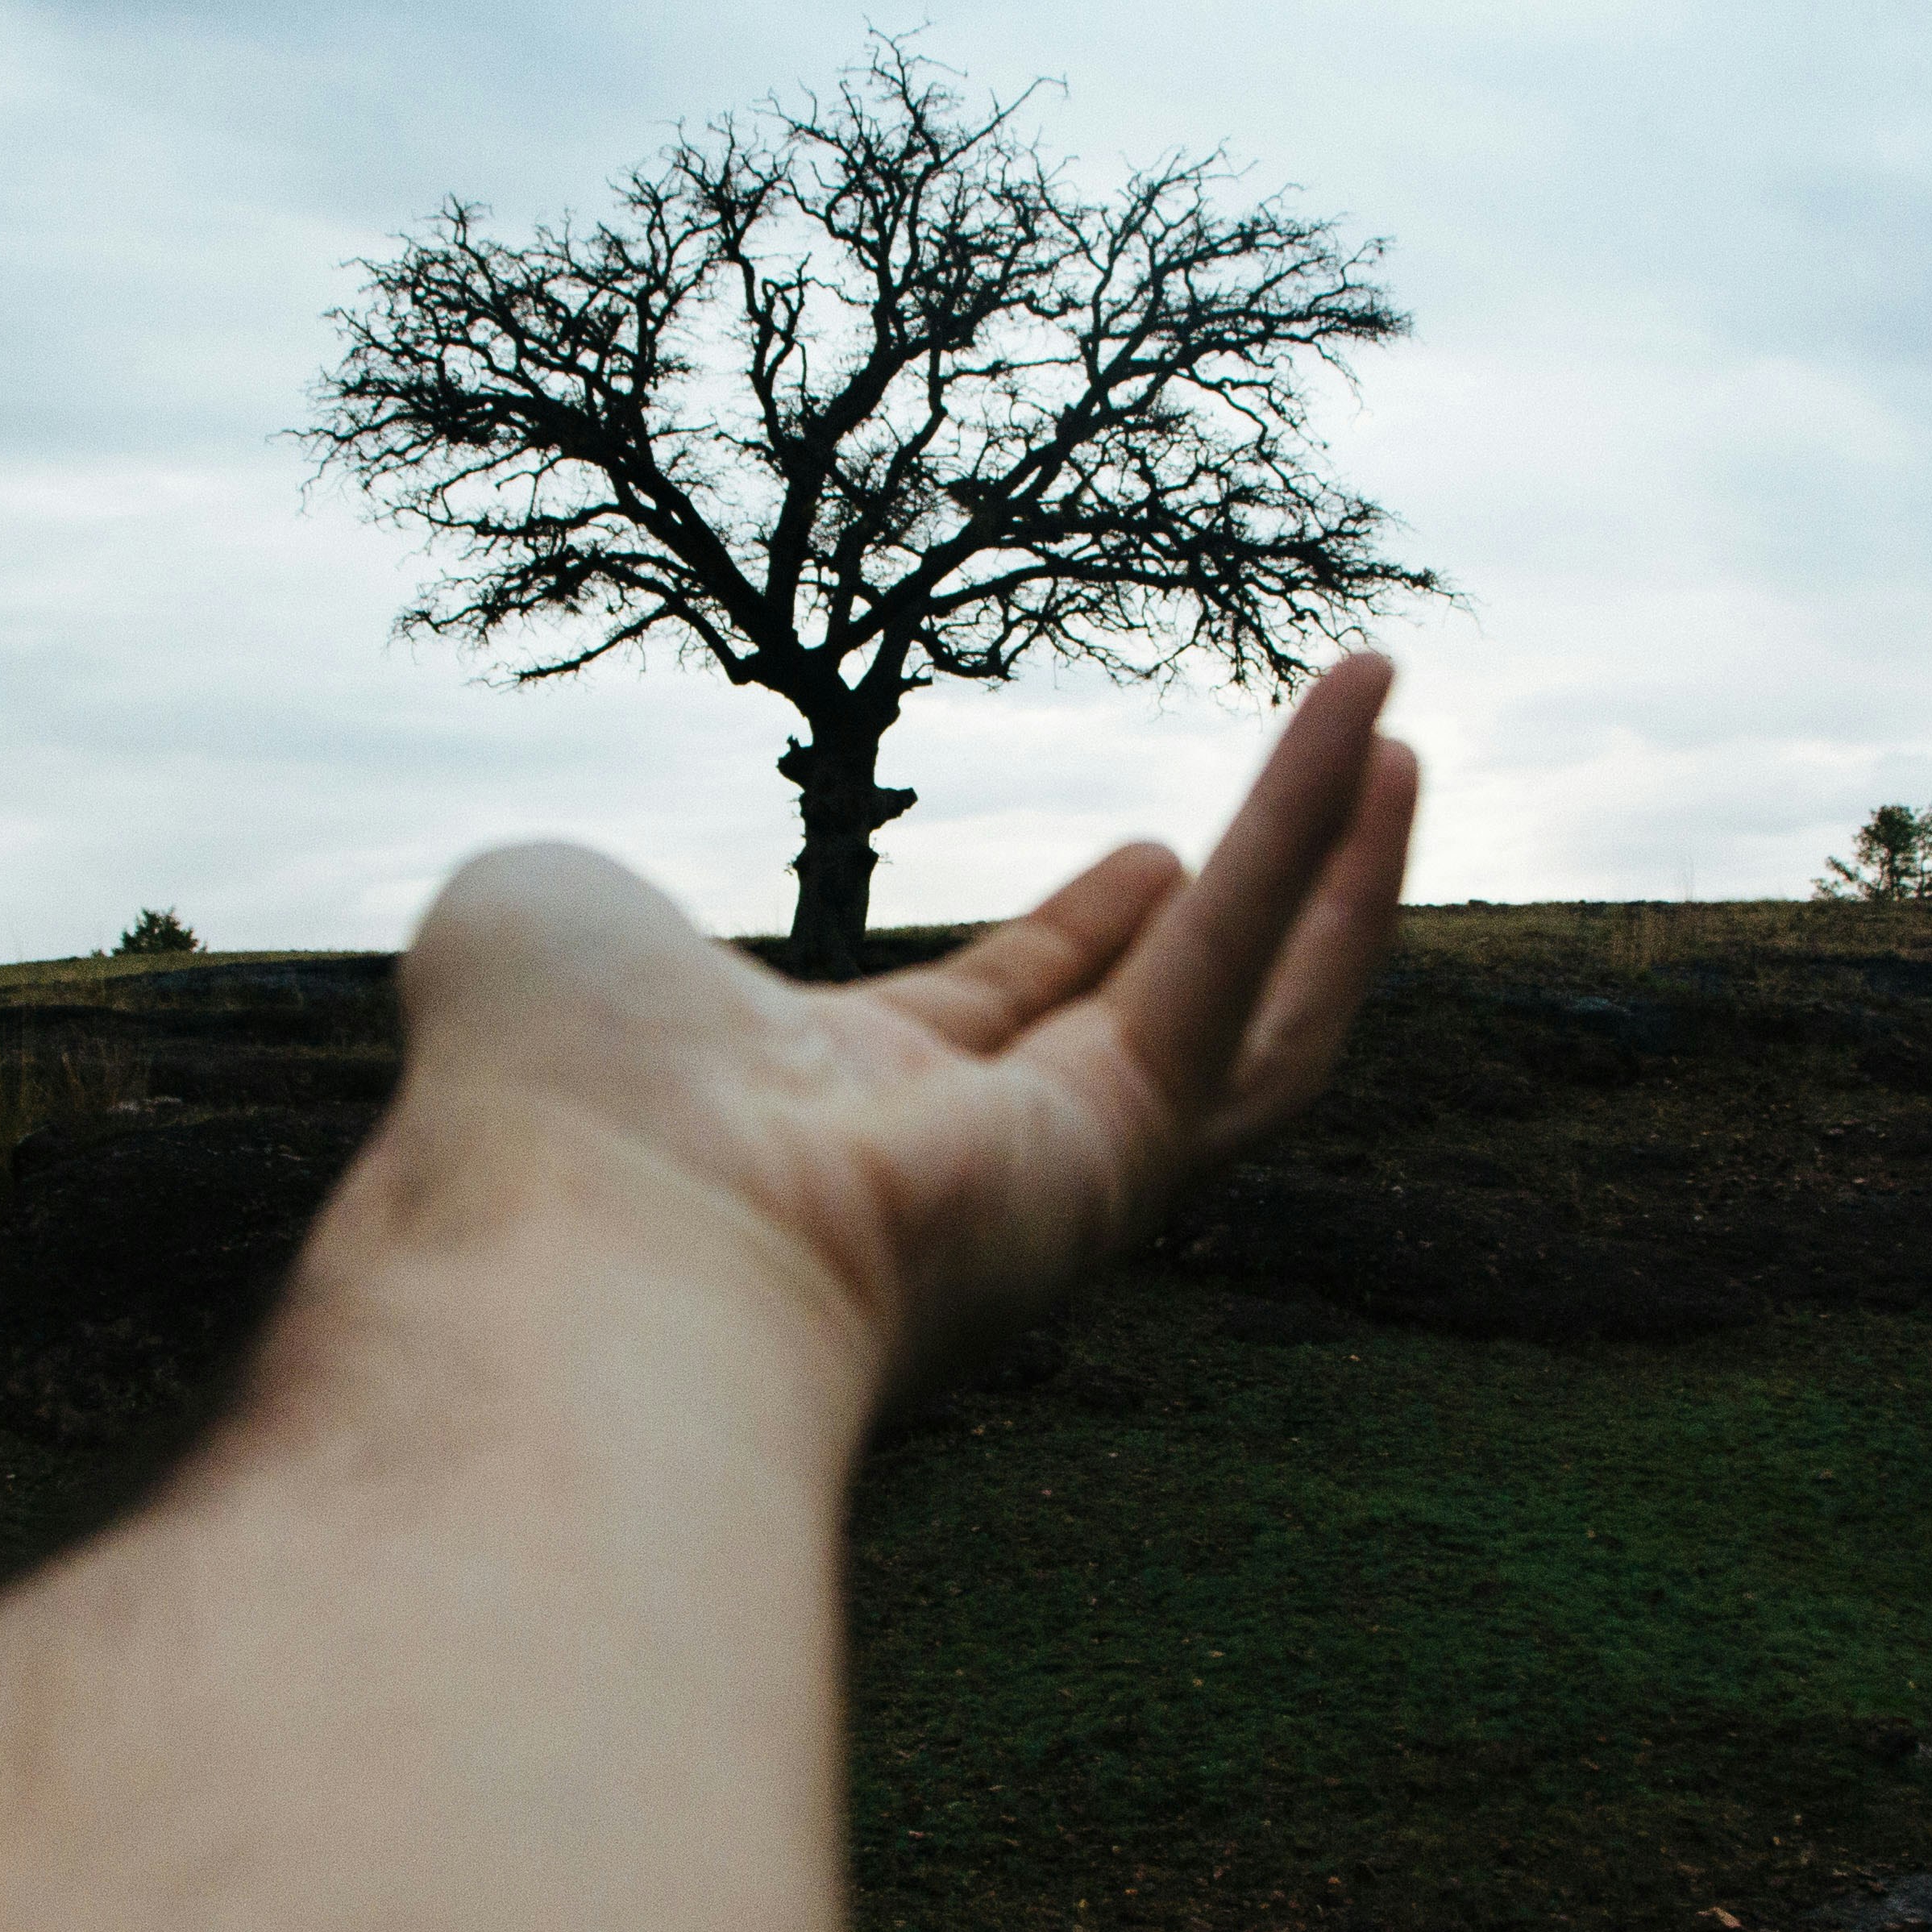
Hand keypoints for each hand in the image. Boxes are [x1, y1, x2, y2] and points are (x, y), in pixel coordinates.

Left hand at [378, 655, 1417, 1399]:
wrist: (571, 1223)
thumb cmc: (535, 1096)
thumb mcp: (553, 925)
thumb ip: (597, 903)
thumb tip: (595, 914)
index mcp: (829, 1111)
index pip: (995, 1023)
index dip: (1083, 941)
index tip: (1152, 861)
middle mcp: (959, 1167)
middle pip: (1161, 1042)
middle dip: (1261, 914)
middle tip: (1350, 782)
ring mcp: (1047, 1181)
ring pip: (1256, 1025)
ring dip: (1341, 873)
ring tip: (1396, 727)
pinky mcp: (1113, 1157)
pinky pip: (1243, 967)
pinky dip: (1309, 831)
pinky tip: (1361, 709)